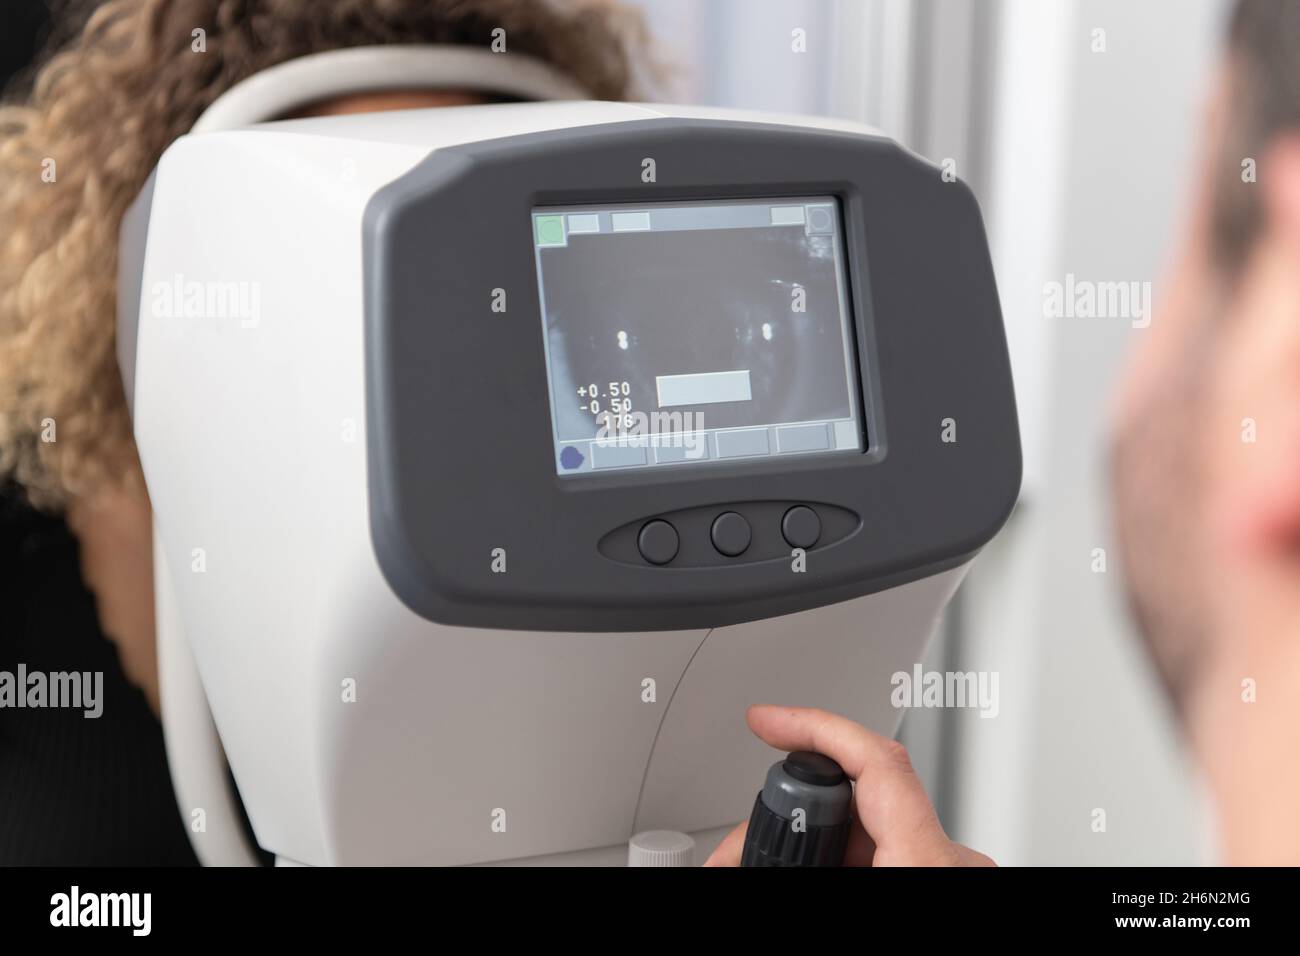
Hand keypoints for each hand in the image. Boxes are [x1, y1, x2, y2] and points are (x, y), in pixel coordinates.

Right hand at [704, 705, 994, 866]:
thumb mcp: (832, 887)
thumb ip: (794, 863)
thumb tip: (728, 856)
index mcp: (928, 861)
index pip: (874, 758)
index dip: (813, 724)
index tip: (766, 718)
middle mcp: (948, 861)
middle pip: (858, 795)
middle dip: (794, 808)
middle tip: (742, 840)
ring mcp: (949, 868)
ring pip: (868, 825)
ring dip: (812, 839)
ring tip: (756, 859)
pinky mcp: (940, 876)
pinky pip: (884, 848)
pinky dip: (841, 854)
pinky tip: (806, 867)